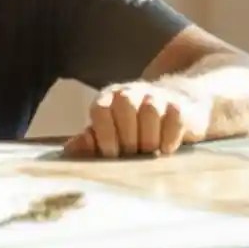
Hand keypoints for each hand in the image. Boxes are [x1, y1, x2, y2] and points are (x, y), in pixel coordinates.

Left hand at [63, 81, 211, 157]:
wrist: (173, 109)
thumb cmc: (134, 128)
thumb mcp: (110, 133)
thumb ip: (90, 141)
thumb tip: (69, 150)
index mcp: (108, 99)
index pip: (101, 108)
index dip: (105, 132)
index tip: (111, 154)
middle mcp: (130, 93)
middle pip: (125, 105)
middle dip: (128, 136)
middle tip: (132, 155)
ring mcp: (155, 95)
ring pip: (150, 110)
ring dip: (149, 138)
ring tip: (148, 153)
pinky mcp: (179, 104)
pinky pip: (174, 117)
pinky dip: (169, 137)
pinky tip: (166, 149)